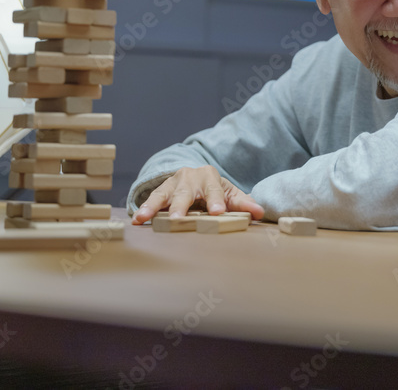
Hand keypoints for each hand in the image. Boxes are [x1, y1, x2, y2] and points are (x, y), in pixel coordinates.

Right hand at [131, 166, 264, 224]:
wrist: (196, 176)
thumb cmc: (215, 189)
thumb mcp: (230, 194)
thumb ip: (243, 204)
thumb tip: (261, 213)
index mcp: (209, 176)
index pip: (214, 190)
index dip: (215, 200)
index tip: (216, 212)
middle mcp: (189, 177)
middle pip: (185, 193)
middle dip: (180, 206)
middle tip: (177, 219)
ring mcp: (173, 183)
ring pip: (163, 195)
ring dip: (153, 207)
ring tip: (144, 218)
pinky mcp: (160, 190)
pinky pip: (151, 199)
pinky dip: (144, 209)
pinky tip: (136, 220)